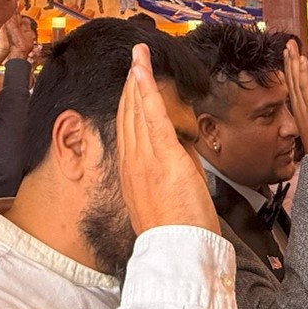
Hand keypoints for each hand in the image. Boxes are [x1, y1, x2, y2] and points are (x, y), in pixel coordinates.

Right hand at [117, 44, 218, 234]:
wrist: (178, 253)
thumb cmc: (178, 234)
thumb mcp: (168, 200)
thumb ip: (171, 175)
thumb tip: (180, 156)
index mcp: (132, 175)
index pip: (128, 133)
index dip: (128, 106)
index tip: (132, 86)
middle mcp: (133, 163)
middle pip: (127, 116)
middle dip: (131, 85)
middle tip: (134, 60)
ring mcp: (145, 159)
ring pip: (136, 110)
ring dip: (137, 78)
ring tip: (138, 56)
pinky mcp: (162, 156)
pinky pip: (151, 115)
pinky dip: (145, 88)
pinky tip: (142, 69)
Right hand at [284, 46, 307, 156]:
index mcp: (300, 112)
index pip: (292, 87)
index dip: (289, 71)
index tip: (289, 58)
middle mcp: (299, 108)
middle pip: (290, 80)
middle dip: (288, 62)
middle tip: (287, 46)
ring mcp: (304, 108)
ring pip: (295, 80)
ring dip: (293, 62)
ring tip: (291, 48)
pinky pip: (304, 87)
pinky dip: (301, 73)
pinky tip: (300, 61)